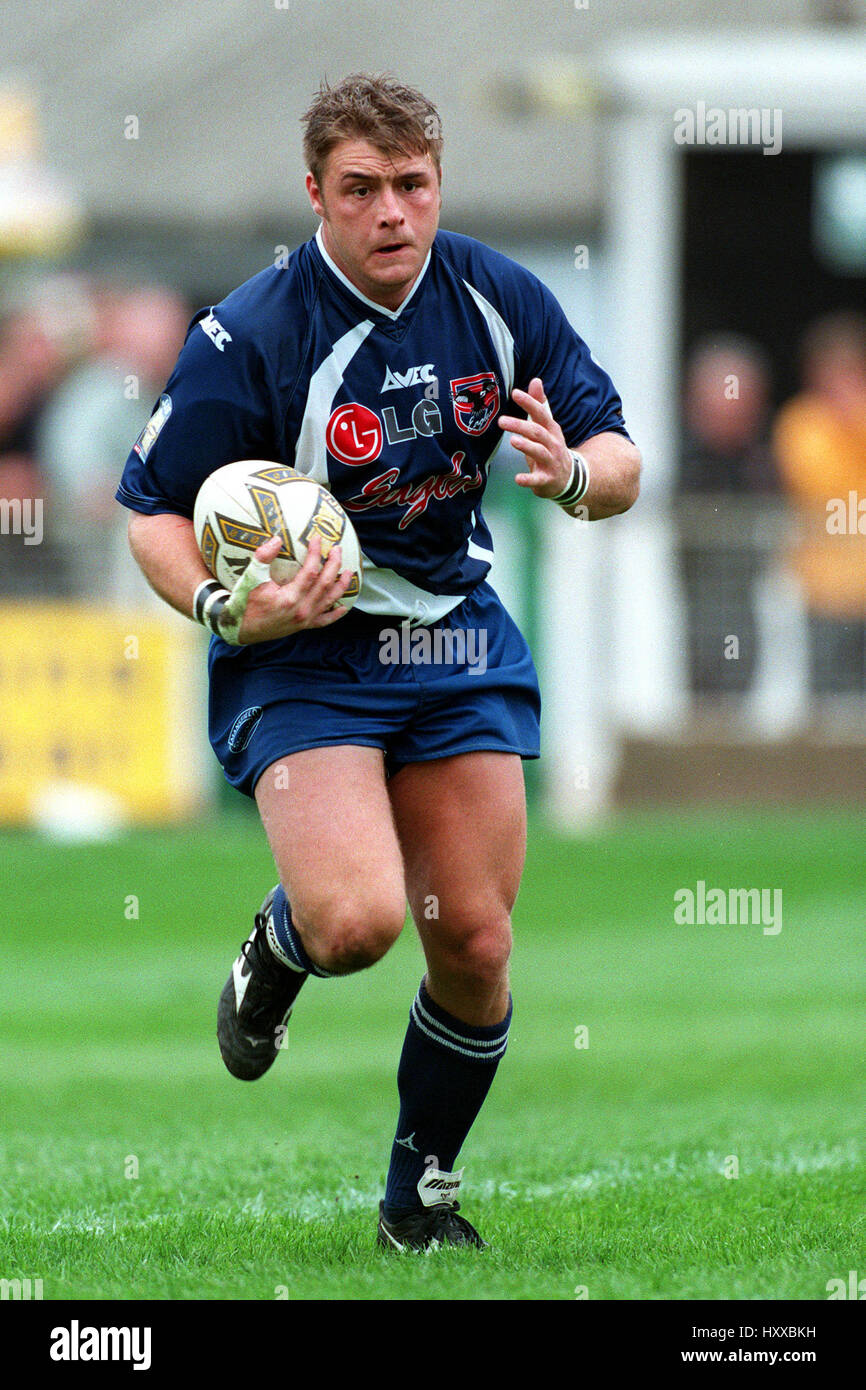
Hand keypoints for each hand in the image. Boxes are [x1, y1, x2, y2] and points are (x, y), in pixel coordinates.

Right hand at [227, 534, 354, 644]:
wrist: (239, 629)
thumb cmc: (244, 602)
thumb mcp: (250, 578)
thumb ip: (263, 557)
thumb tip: (277, 539)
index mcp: (289, 598)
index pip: (310, 572)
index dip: (316, 554)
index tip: (318, 539)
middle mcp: (301, 610)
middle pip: (325, 584)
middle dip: (333, 565)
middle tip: (337, 550)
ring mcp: (304, 620)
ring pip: (329, 601)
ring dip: (341, 586)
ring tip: (349, 572)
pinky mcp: (303, 627)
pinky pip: (324, 621)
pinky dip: (335, 614)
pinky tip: (343, 606)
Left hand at [497, 377, 572, 498]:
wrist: (569, 478)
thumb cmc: (551, 448)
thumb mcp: (548, 426)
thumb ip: (540, 405)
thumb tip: (535, 380)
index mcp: (551, 429)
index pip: (541, 413)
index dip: (529, 403)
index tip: (515, 393)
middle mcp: (553, 444)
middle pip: (537, 432)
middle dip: (520, 425)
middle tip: (501, 421)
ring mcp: (551, 462)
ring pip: (539, 452)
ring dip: (526, 446)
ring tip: (512, 441)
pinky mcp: (547, 479)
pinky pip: (538, 479)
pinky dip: (528, 479)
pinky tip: (517, 479)